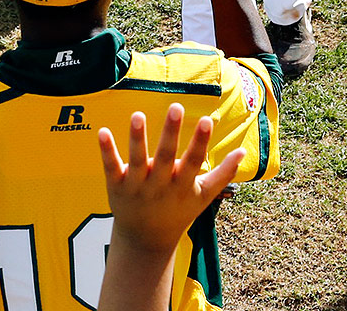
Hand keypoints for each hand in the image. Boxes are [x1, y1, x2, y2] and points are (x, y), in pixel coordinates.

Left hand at [96, 105, 243, 257]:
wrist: (146, 240)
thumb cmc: (179, 211)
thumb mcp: (203, 195)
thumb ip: (224, 173)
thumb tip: (244, 151)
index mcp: (183, 186)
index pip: (193, 161)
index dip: (200, 141)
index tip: (206, 119)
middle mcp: (160, 185)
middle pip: (165, 157)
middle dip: (171, 133)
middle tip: (176, 106)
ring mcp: (137, 186)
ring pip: (136, 160)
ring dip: (137, 138)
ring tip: (138, 114)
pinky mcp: (117, 186)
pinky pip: (111, 167)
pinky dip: (107, 151)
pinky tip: (102, 131)